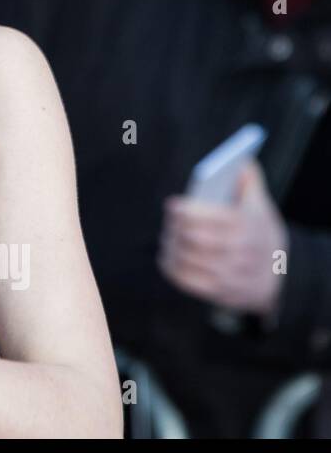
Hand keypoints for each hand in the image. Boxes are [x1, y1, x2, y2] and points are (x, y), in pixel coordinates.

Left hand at [158, 159, 288, 317]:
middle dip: (176, 229)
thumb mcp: (262, 207)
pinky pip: (188, 281)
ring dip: (173, 247)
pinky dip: (173, 268)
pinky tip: (169, 257)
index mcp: (247, 226)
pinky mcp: (222, 292)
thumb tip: (240, 160)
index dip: (185, 211)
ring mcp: (231, 275)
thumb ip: (249, 182)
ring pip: (188, 259)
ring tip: (168, 238)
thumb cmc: (261, 233)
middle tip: (170, 223)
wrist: (283, 277)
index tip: (173, 206)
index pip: (207, 217)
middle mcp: (240, 252)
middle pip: (194, 239)